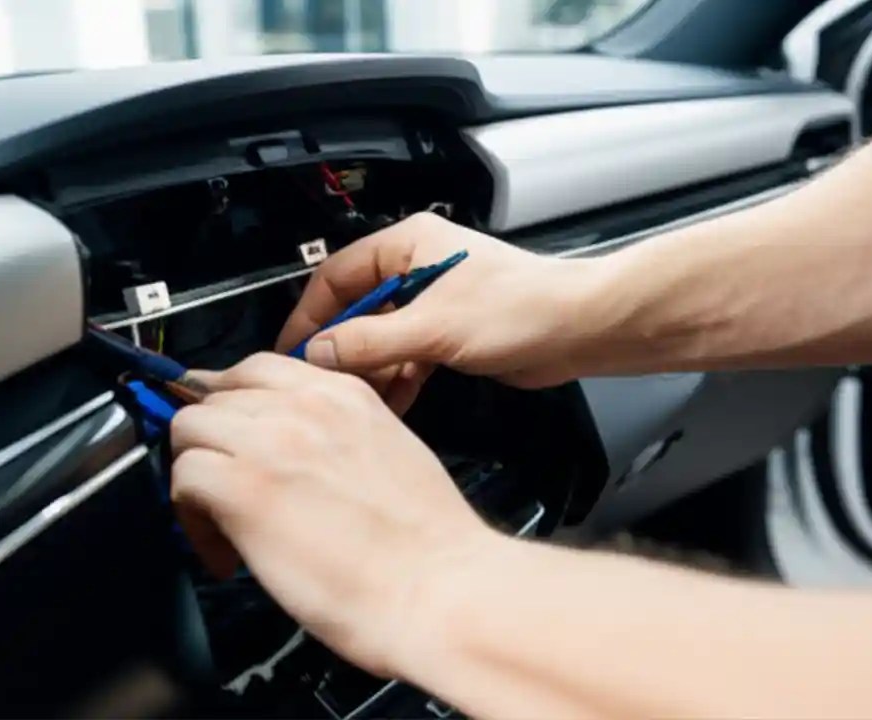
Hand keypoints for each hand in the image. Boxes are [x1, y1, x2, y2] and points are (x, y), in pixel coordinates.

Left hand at [169, 353, 499, 676]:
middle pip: (216, 396)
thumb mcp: (390, 454)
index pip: (258, 369)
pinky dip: (190, 518)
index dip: (233, 406)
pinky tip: (226, 553)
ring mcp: (270, 441)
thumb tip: (294, 456)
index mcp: (344, 394)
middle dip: (214, 443)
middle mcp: (304, 405)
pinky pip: (184, 477)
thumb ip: (336, 437)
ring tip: (222, 525)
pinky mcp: (243, 487)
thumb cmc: (426, 545)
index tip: (231, 440)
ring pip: (189, 428)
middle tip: (226, 493)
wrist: (437, 589)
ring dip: (196, 474)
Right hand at [275, 213, 586, 408]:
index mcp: (407, 246)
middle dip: (341, 348)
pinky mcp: (448, 334)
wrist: (578, 330)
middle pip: (356, 309)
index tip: (292, 351)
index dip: (310, 315)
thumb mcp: (433, 327)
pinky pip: (405, 356)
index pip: (336, 275)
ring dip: (368, 369)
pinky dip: (395, 378)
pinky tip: (388, 404)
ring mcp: (432, 303)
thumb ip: (370, 340)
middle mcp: (416, 269)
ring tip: (356, 400)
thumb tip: (319, 352)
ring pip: (379, 338)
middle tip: (321, 383)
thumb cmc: (518, 309)